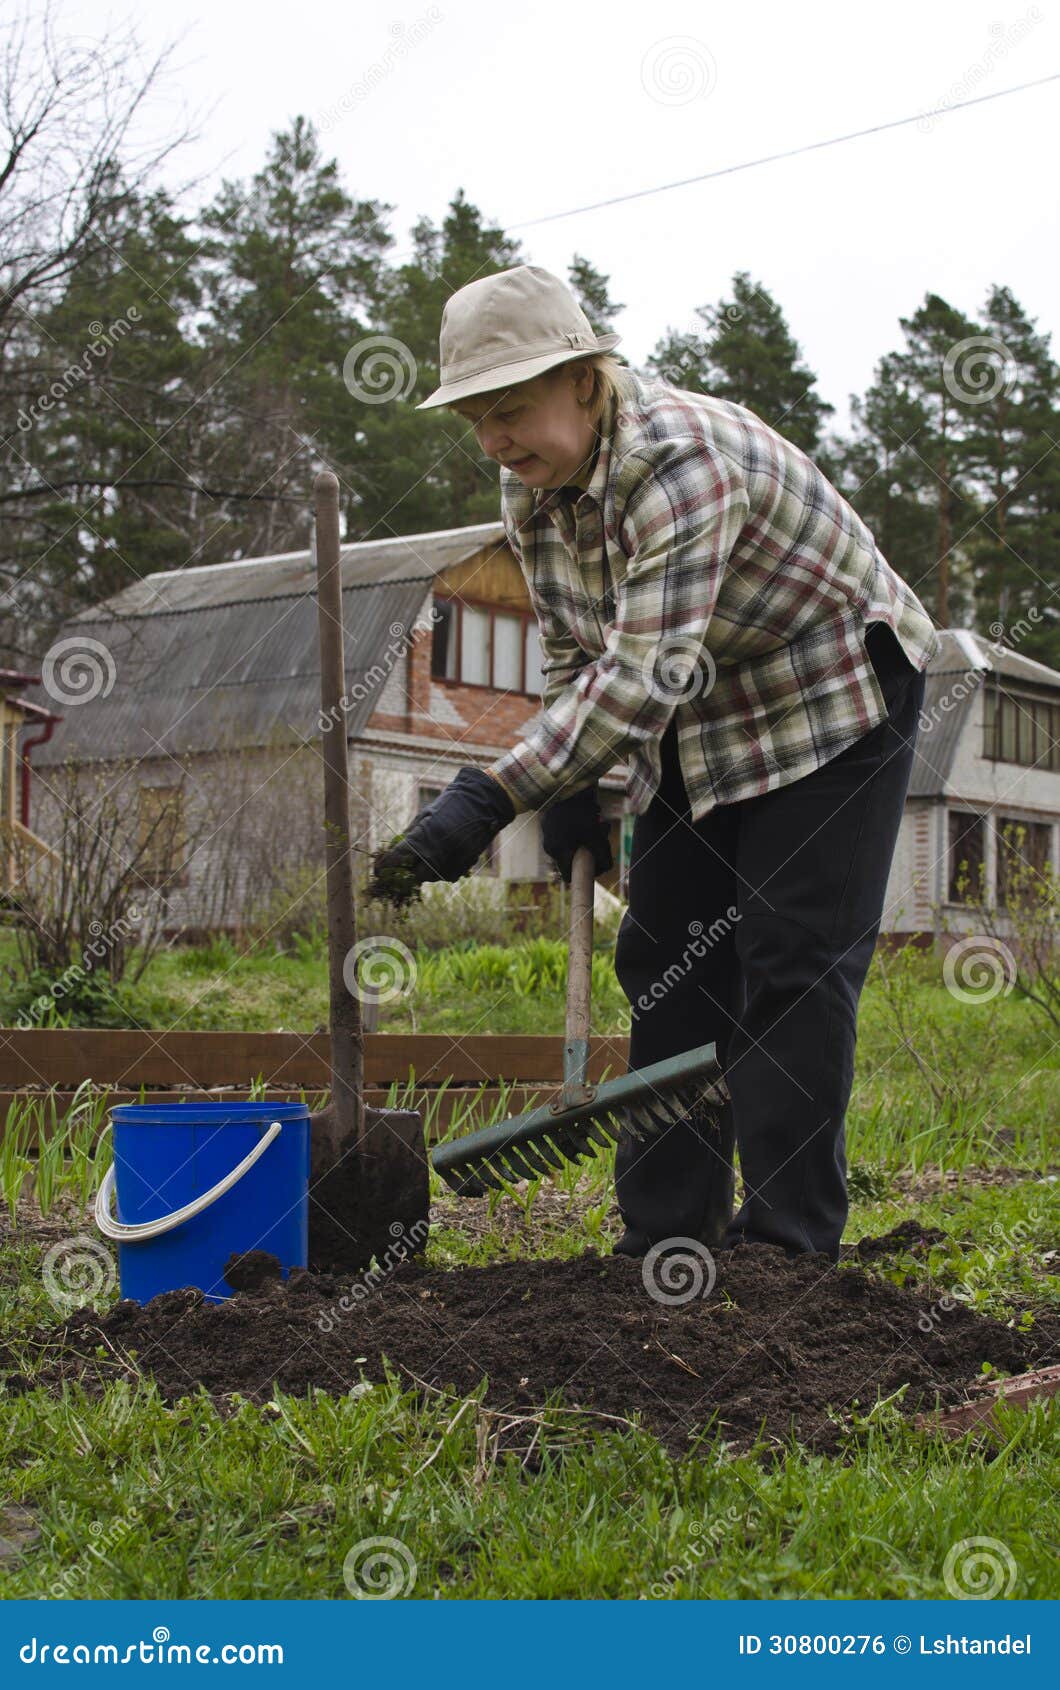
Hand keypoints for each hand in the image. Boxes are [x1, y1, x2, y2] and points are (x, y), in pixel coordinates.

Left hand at [367, 766, 515, 901]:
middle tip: (401, 866)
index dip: (383, 867)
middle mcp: (434, 857)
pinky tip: (442, 855)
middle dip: (404, 873)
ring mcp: (450, 865)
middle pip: (411, 877)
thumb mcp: (424, 816)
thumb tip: (394, 853)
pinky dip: (439, 869)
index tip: (377, 870)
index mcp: (421, 840)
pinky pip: (444, 876)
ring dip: (423, 870)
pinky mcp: (462, 869)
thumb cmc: (449, 805)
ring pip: (429, 878)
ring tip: (426, 854)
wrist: (481, 805)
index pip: (395, 861)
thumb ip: (408, 836)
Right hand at [540, 783, 613, 884]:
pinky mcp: (548, 823)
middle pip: (572, 857)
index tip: (595, 865)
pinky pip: (565, 832)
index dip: (583, 873)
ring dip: (586, 837)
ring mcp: (547, 834)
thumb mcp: (596, 836)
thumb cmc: (580, 813)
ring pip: (570, 844)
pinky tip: (589, 814)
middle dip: (589, 849)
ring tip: (598, 821)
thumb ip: (602, 856)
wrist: (565, 788)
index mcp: (557, 852)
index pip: (568, 875)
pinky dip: (578, 827)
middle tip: (601, 834)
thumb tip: (606, 869)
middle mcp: (549, 846)